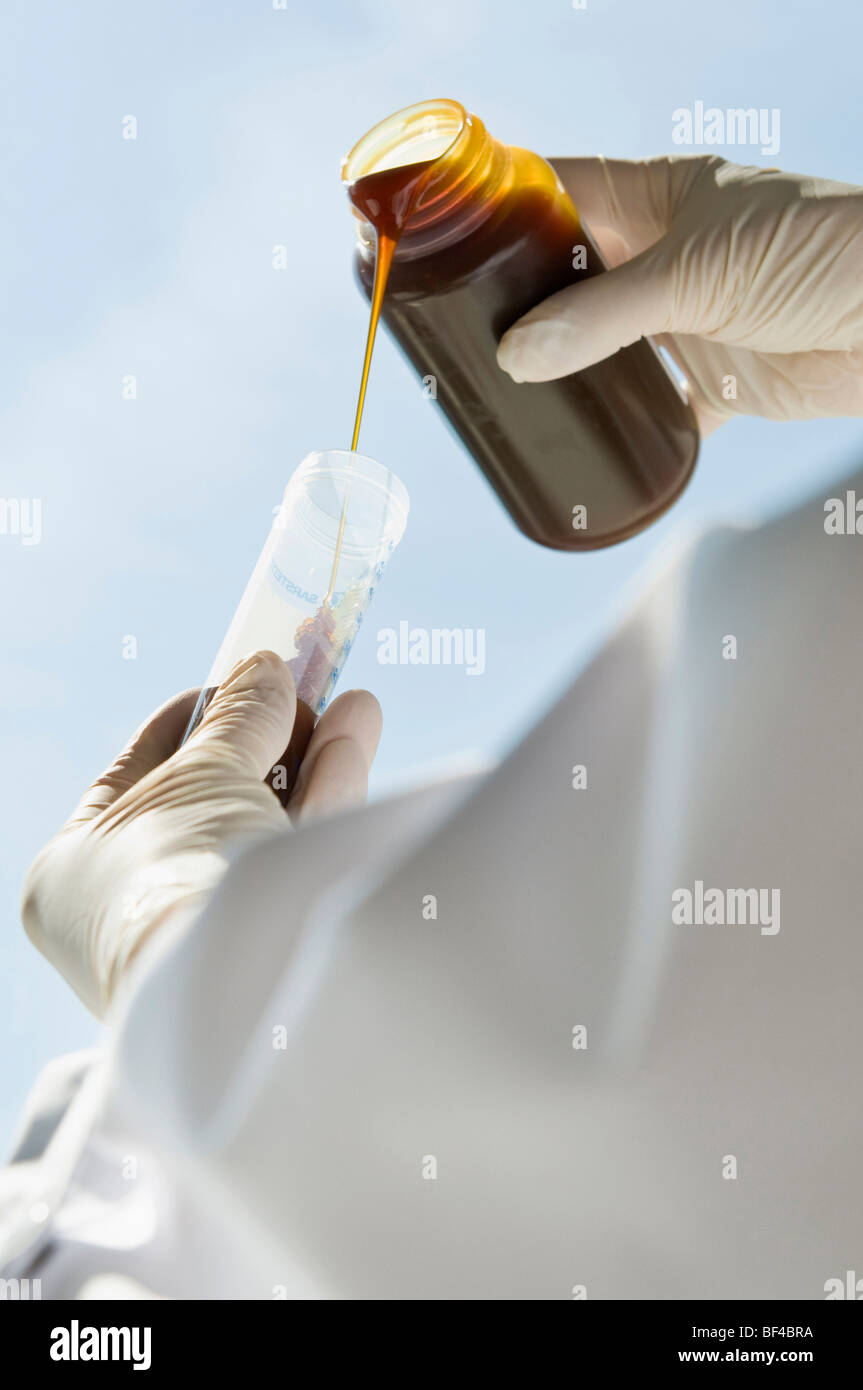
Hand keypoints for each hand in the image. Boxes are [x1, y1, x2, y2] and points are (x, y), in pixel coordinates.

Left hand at [21, 651, 381, 1018]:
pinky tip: (356, 741)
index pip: (132, 780)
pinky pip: (296, 859)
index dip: (187, 725)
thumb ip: (236, 719)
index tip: (235, 686)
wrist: (227, 978)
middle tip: (305, 691)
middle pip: (209, 803)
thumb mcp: (203, 770)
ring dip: (310, 762)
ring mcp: (204, 936)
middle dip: (265, 741)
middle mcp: (134, 910)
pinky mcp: (271, 949)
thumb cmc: (178, 866)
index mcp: (75, 873)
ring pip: (263, 830)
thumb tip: (261, 674)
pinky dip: (329, 797)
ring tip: (355, 705)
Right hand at [497, 155, 862, 433]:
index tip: (450, 238)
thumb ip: (602, 317)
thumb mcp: (695, 276)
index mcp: (660, 197)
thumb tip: (517, 356)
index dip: (507, 205)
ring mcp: (690, 318)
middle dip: (523, 300)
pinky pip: (657, 405)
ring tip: (502, 385)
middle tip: (462, 331)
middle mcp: (668, 254)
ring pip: (606, 343)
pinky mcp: (718, 378)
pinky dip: (627, 422)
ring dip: (566, 365)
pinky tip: (582, 434)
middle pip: (574, 273)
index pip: (564, 186)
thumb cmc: (817, 255)